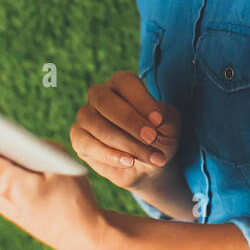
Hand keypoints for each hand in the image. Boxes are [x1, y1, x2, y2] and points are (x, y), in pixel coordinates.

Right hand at [69, 71, 181, 191]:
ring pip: (98, 125)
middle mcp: (100, 96)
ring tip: (149, 157)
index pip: (125, 82)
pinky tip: (128, 162)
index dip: (141, 100)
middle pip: (105, 100)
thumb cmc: (159, 138)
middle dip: (130, 121)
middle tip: (151, 138)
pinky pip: (86, 144)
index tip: (158, 120)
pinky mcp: (78, 138)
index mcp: (121, 84)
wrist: (148, 167)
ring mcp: (86, 116)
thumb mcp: (170, 125)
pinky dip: (109, 155)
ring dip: (126, 143)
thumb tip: (154, 118)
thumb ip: (164, 118)